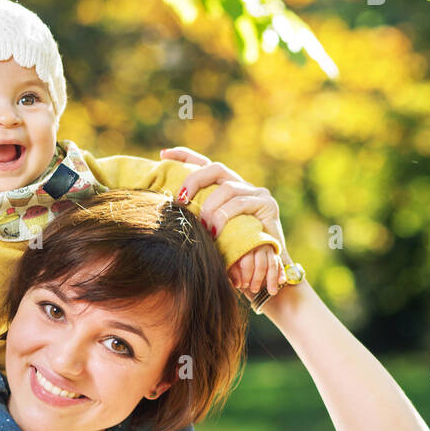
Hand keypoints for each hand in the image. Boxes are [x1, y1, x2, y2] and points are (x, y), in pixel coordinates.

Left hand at [160, 146, 289, 298]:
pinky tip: (215, 230)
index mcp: (224, 189)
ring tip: (203, 227)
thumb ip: (193, 221)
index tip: (163, 153)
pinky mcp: (267, 205)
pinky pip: (242, 204)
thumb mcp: (206, 238)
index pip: (204, 164)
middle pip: (215, 168)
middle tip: (180, 199)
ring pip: (227, 188)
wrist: (263, 277)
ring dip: (210, 207)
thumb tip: (162, 212)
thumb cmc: (230, 259)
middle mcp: (241, 186)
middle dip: (194, 180)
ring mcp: (256, 193)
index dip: (184, 156)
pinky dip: (225, 215)